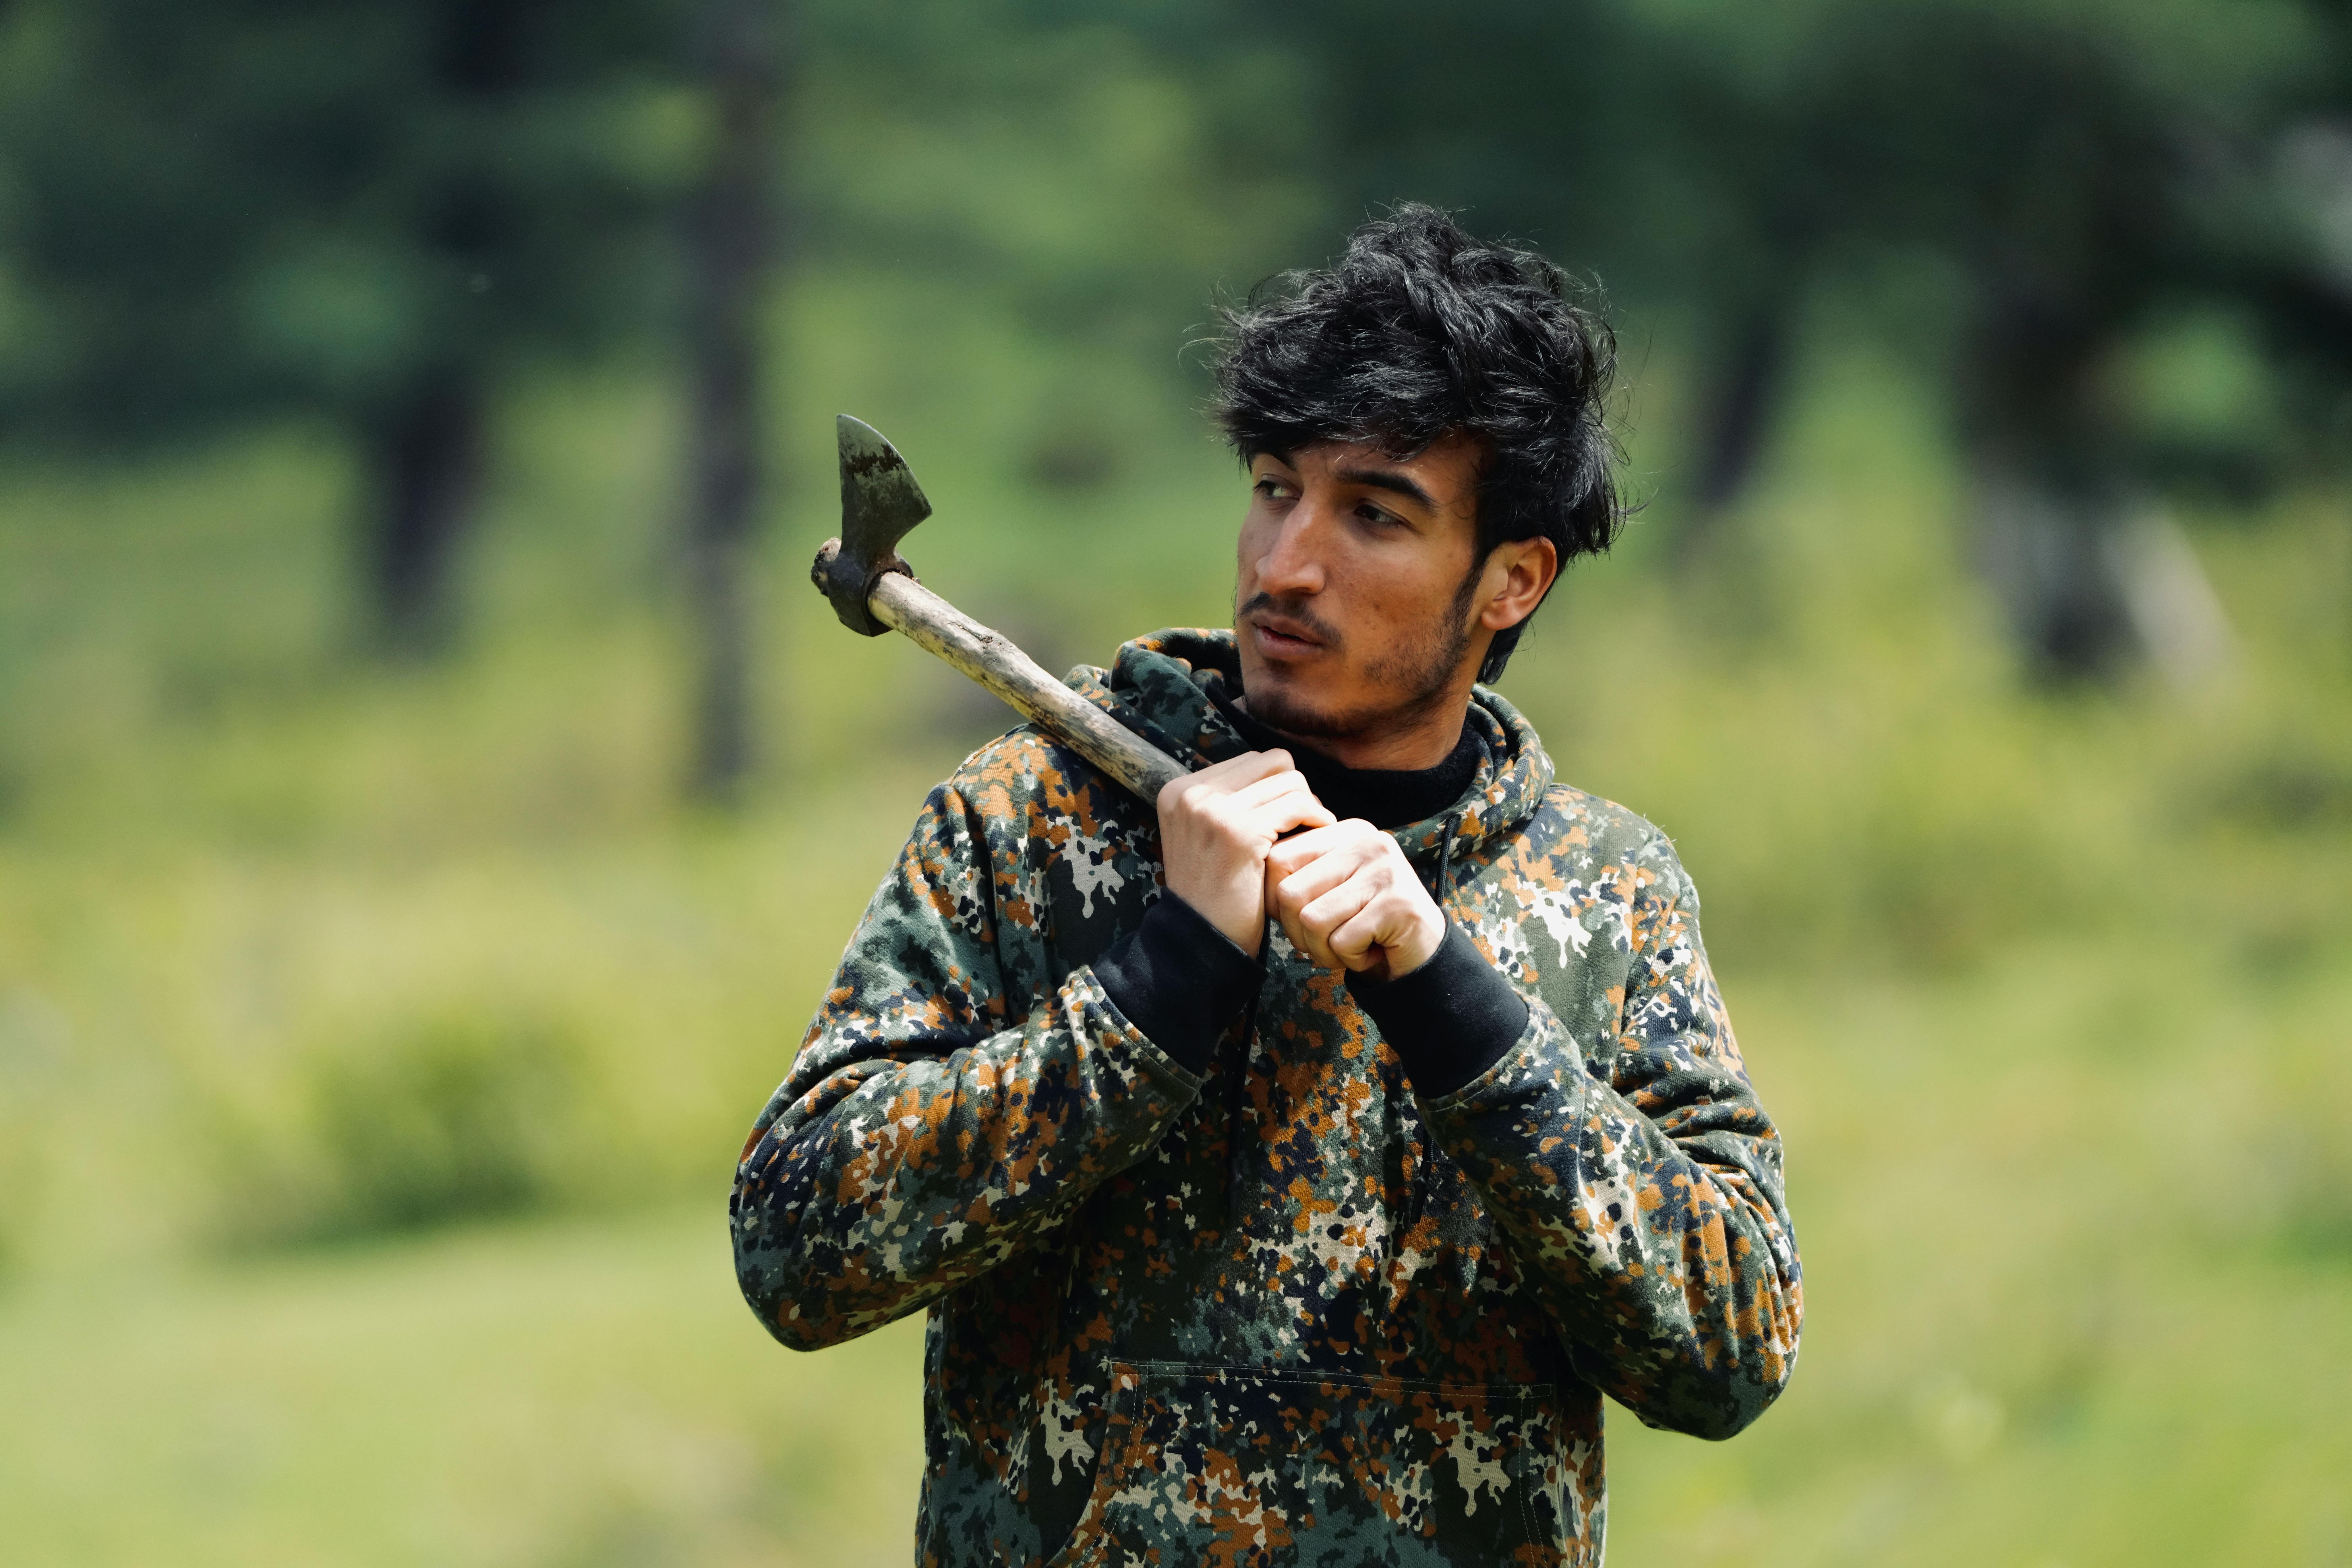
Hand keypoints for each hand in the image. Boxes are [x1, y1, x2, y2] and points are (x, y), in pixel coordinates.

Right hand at [1156, 751, 1334, 954]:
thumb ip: (1228, 802)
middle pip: (1272, 762)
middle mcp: (1191, 793)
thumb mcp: (1206, 837)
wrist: (1201, 941)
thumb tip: (1281, 773)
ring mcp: (1212, 810)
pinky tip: (1320, 839)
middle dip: (1295, 790)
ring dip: (1310, 805)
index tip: (1288, 816)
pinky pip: (1298, 806)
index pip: (1251, 761)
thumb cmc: (1215, 894)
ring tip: (1311, 833)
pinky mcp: (1238, 832)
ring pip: (1289, 780)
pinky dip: (1316, 819)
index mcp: (1180, 790)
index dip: (1278, 786)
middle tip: (1305, 823)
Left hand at [1265, 820, 1445, 981]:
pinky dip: (1350, 959)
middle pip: (1289, 893)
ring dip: (1324, 950)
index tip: (1300, 918)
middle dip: (1298, 933)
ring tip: (1350, 946)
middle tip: (1326, 942)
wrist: (1423, 952)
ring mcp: (1385, 871)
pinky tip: (1371, 951)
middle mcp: (1367, 842)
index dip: (1274, 900)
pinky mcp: (1398, 904)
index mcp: (1346, 832)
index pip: (1278, 859)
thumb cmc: (1364, 922)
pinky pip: (1342, 941)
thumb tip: (1252, 877)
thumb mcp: (1331, 888)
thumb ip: (1300, 874)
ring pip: (1312, 920)